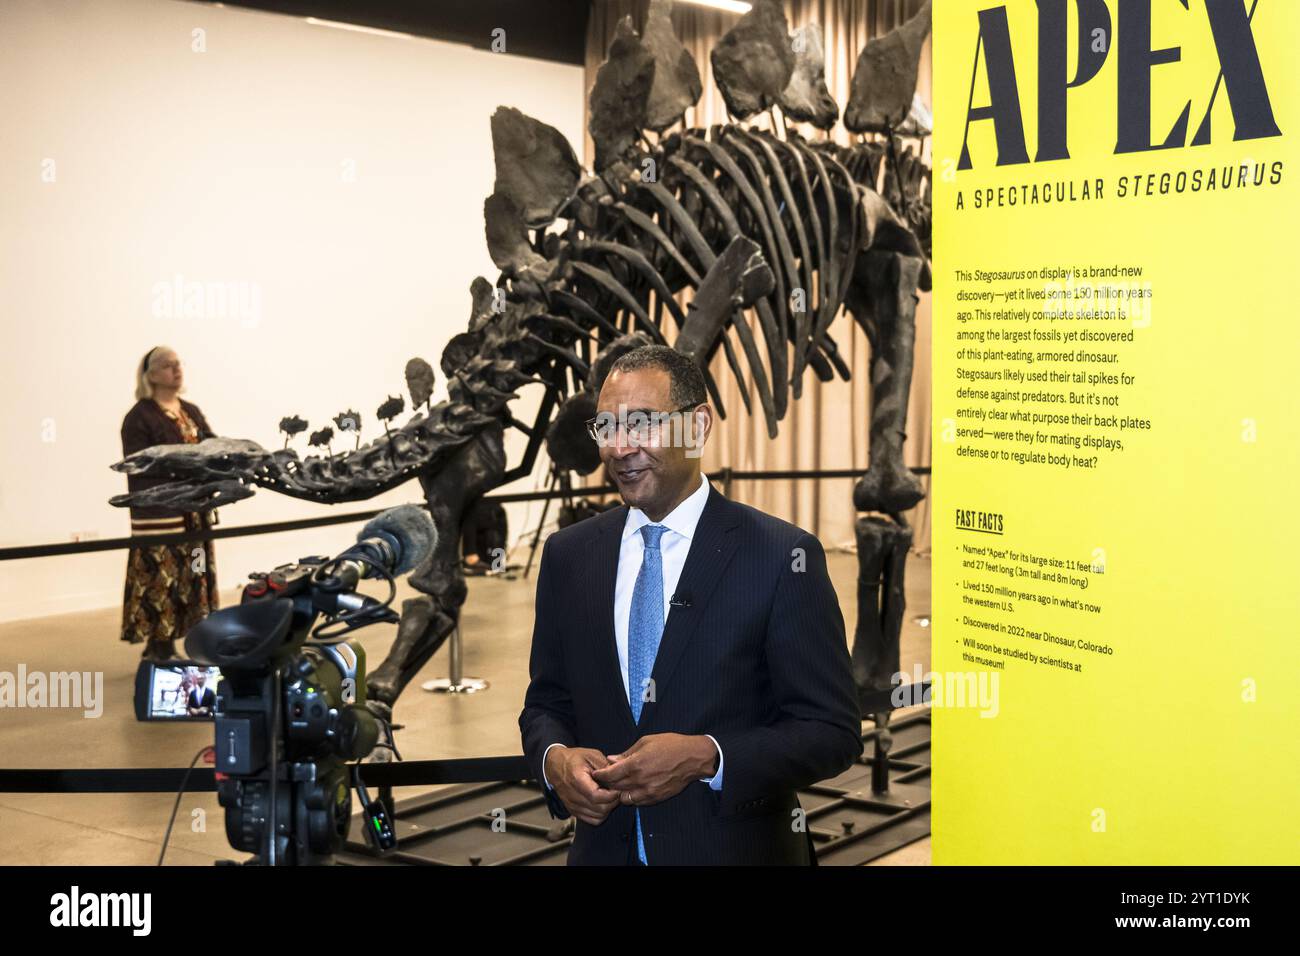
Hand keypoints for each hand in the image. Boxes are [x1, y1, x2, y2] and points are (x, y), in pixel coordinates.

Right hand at [545, 746, 622, 825]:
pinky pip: (592, 820)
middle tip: (617, 792)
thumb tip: (618, 779)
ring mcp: (572, 805)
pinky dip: (601, 814)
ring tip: (610, 796)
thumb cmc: (574, 759)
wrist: (555, 765)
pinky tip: (603, 803)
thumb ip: (606, 767)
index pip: (596, 796)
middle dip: (613, 802)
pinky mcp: (574, 811)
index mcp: (576, 780)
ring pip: (598, 817)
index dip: (612, 795)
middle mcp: (572, 796)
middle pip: (599, 809)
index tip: (618, 789)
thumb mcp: (592, 755)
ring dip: (608, 808)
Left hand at [589, 734, 716, 806]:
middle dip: (608, 783)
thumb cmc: (671, 745)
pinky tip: (633, 788)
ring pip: (625, 798)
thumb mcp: (646, 742)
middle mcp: (640, 780)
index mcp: (635, 764)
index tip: (596, 773)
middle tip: (605, 779)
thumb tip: (611, 759)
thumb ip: (627, 754)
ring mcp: (648, 791)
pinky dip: (632, 796)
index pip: (609, 775)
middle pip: (615, 787)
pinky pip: (638, 801)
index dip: (600, 775)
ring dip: (619, 792)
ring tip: (620, 784)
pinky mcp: (656, 798)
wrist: (693, 758)